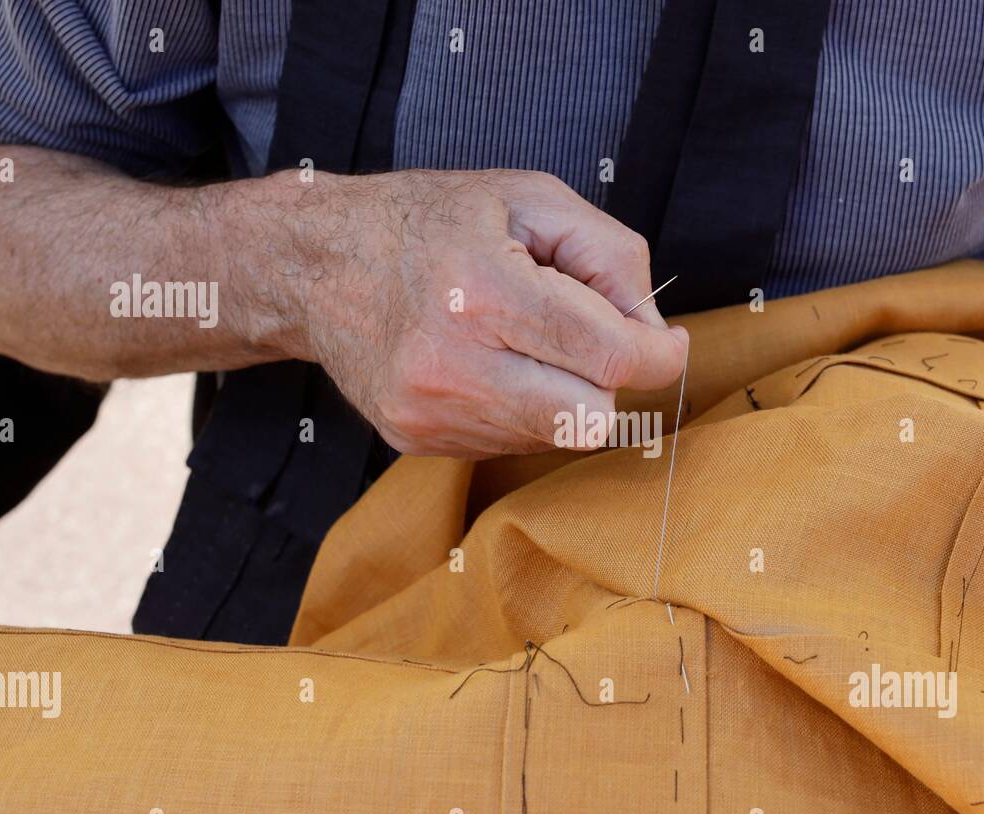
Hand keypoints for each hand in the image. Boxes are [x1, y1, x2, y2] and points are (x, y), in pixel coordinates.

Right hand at [265, 168, 687, 457]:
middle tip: (592, 336)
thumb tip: (652, 329)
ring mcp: (433, 414)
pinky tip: (490, 364)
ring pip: (556, 436)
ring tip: (522, 339)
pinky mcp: (418, 441)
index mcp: (485, 295)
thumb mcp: (529, 199)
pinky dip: (523, 409)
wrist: (317, 264)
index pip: (611, 359)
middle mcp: (454, 368)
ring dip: (564, 393)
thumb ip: (609, 256)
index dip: (658, 355)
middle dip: (609, 379)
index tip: (666, 343)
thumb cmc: (431, 221)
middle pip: (591, 416)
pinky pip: (511, 445)